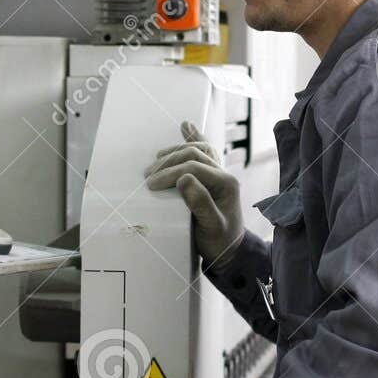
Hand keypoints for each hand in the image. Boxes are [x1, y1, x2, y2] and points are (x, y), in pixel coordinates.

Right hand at [145, 121, 244, 267]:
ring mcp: (219, 173)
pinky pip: (204, 151)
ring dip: (175, 152)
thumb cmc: (219, 242)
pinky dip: (193, 138)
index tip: (151, 184)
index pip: (195, 168)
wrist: (229, 251)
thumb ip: (201, 203)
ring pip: (198, 150)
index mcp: (226, 184)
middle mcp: (224, 174)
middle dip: (169, 163)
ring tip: (156, 160)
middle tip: (149, 176)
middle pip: (195, 155)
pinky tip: (185, 126)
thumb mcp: (211, 228)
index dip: (171, 173)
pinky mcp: (212, 176)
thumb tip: (184, 179)